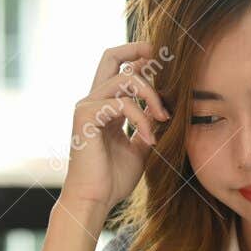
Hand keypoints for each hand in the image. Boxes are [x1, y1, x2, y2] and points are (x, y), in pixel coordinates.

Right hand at [58, 42, 172, 219]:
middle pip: (111, 56)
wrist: (95, 200)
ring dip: (151, 95)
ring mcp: (87, 107)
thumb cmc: (112, 179)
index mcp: (104, 106)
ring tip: (163, 118)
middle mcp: (93, 101)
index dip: (141, 59)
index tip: (165, 65)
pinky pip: (121, 103)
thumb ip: (147, 126)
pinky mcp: (85, 117)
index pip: (120, 69)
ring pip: (124, 79)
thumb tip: (164, 111)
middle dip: (138, 49)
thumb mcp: (139, 148)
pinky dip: (140, 118)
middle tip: (162, 57)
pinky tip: (149, 138)